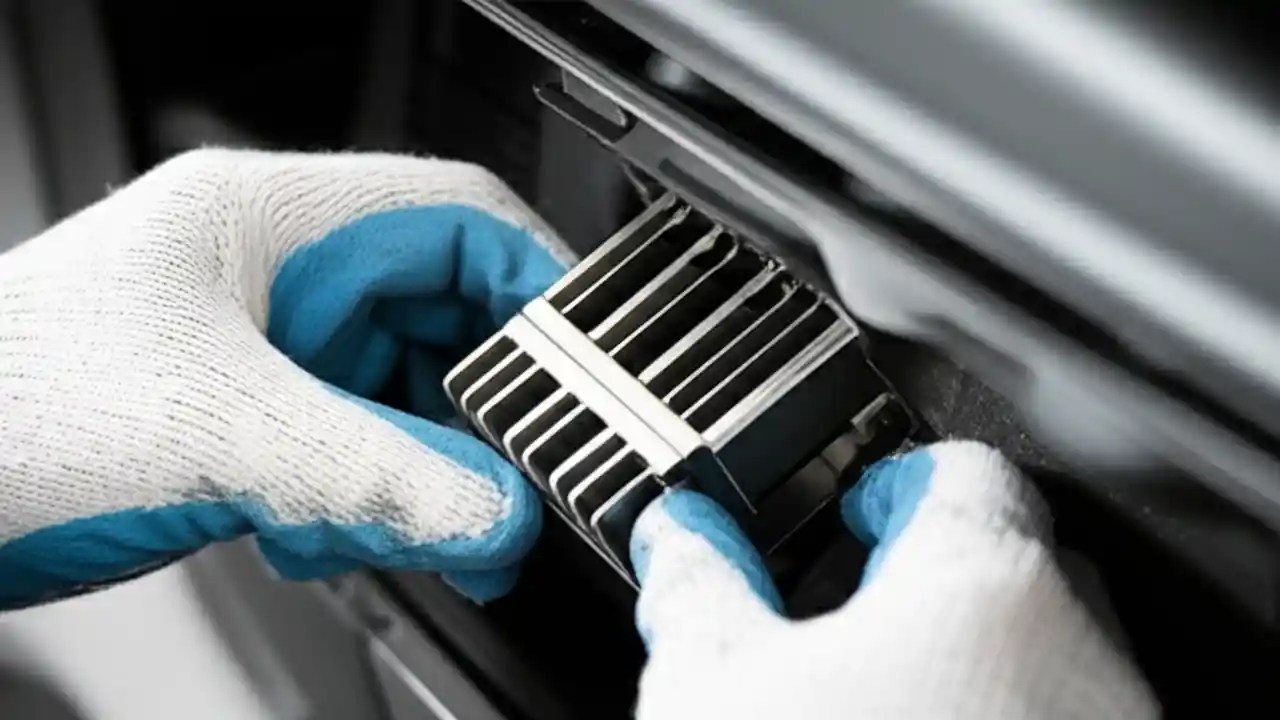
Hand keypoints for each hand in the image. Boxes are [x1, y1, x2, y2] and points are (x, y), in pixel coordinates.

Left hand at [0, 149, 567, 607]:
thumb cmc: (8, 400)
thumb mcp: (220, 430)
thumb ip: (378, 471)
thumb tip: (500, 507)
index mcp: (275, 221)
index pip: (455, 219)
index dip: (534, 286)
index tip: (586, 367)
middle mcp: (274, 277)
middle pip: (436, 323)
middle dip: (479, 413)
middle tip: (514, 485)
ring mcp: (259, 351)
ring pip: (395, 400)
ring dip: (417, 474)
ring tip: (417, 531)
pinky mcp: (241, 422)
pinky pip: (346, 453)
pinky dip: (362, 503)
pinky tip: (324, 539)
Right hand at [630, 441, 1158, 718]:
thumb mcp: (717, 688)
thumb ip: (699, 588)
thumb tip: (677, 535)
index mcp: (986, 585)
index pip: (955, 469)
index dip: (879, 490)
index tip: (838, 521)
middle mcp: (1080, 657)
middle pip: (1000, 563)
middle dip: (914, 583)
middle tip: (833, 624)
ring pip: (1033, 660)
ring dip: (956, 666)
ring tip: (865, 710)